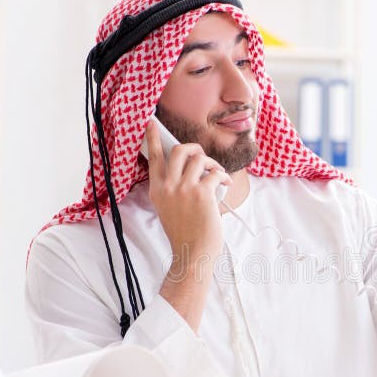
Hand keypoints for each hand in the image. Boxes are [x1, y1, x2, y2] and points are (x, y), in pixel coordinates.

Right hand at [144, 120, 231, 330]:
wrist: (193, 253)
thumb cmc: (186, 234)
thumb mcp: (169, 209)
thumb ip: (172, 189)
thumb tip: (189, 169)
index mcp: (157, 190)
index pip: (153, 158)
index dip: (152, 138)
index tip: (151, 123)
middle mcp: (168, 187)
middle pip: (179, 150)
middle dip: (194, 148)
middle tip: (201, 155)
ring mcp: (184, 189)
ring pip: (198, 158)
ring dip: (211, 163)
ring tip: (217, 174)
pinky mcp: (202, 193)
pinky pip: (214, 173)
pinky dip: (222, 177)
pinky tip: (225, 185)